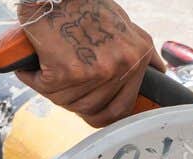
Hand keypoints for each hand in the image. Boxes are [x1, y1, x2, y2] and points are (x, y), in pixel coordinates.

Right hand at [15, 1, 165, 126]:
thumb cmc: (83, 4)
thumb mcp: (124, 25)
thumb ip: (140, 52)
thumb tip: (159, 71)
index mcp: (136, 55)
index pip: (122, 106)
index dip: (103, 114)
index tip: (93, 113)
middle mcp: (120, 65)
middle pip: (93, 108)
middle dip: (74, 101)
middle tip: (62, 85)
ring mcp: (95, 71)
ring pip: (69, 102)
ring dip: (54, 90)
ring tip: (49, 68)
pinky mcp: (67, 72)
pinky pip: (48, 90)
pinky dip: (35, 79)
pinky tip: (34, 67)